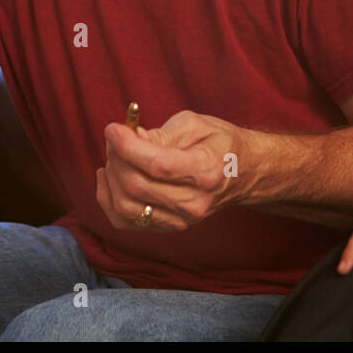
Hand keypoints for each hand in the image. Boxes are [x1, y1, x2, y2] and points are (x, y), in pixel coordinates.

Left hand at [95, 109, 238, 231]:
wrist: (243, 173)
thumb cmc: (219, 143)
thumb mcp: (196, 124)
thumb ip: (162, 133)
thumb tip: (130, 139)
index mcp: (205, 171)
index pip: (156, 165)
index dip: (126, 146)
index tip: (113, 128)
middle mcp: (193, 202)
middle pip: (136, 186)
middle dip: (116, 157)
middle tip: (115, 137)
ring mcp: (181, 220)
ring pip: (125, 207)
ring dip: (111, 177)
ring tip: (115, 156)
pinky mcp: (169, 227)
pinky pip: (124, 221)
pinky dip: (108, 198)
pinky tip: (109, 177)